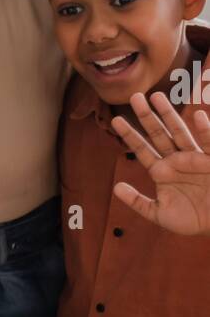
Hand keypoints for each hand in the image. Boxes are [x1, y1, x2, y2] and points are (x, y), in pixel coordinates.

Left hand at [111, 93, 209, 234]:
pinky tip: (198, 116)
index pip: (142, 149)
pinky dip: (205, 130)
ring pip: (179, 132)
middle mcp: (175, 160)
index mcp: (161, 171)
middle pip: (158, 134)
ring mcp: (193, 158)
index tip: (115, 120)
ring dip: (168, 115)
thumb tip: (116, 188)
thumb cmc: (190, 219)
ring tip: (157, 97)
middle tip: (134, 96)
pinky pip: (208, 143)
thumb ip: (137, 202)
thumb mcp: (159, 213)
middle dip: (146, 116)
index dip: (129, 135)